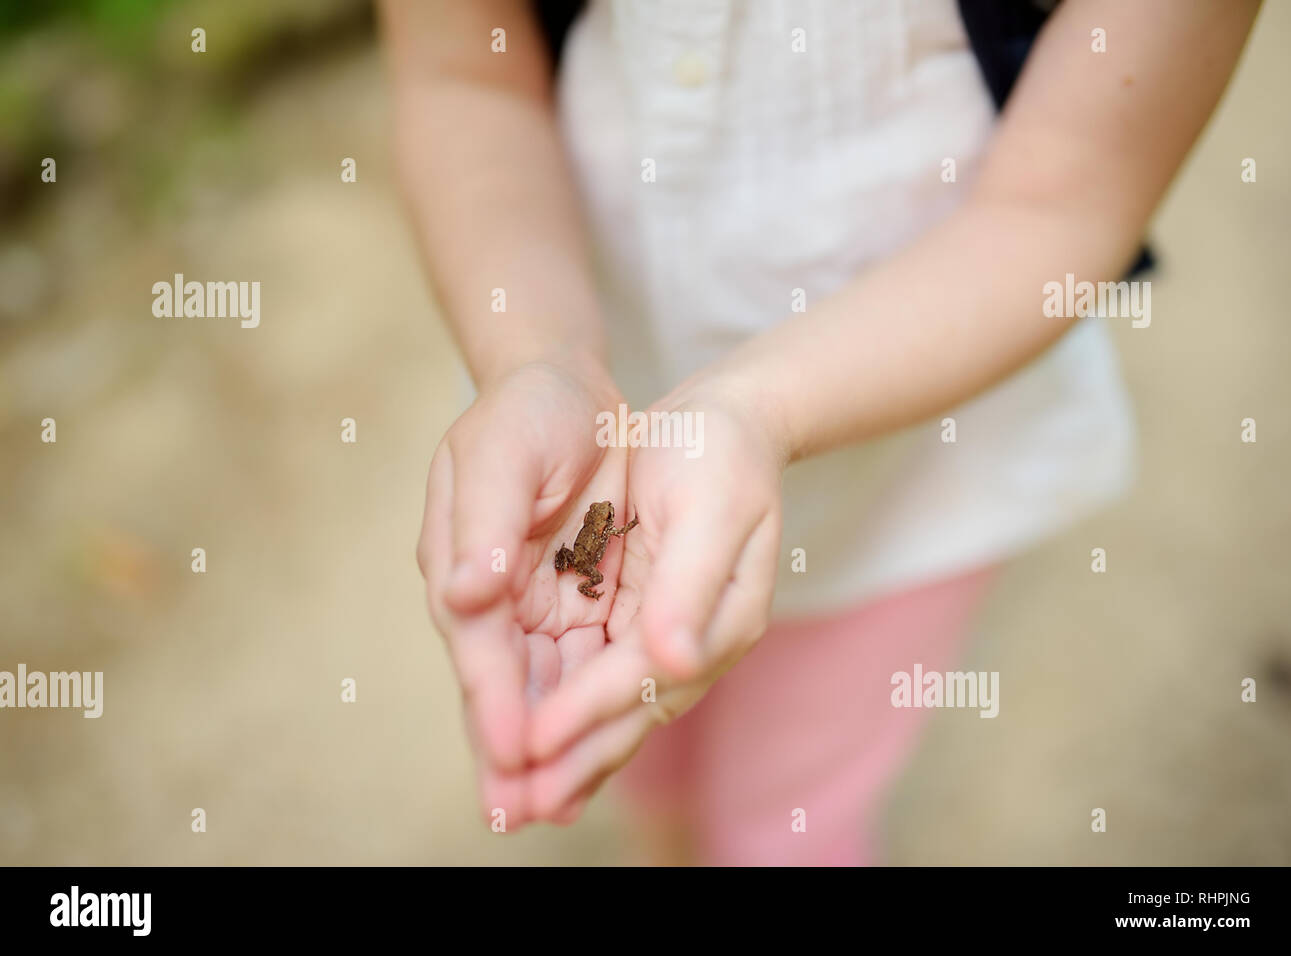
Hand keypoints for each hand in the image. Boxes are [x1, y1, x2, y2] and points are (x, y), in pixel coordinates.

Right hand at [416, 359, 632, 825]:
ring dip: (548, 747)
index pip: (479, 644)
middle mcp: (493, 595)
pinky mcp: (575, 602)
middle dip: (510, 750)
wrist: (566, 387)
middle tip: (518, 815)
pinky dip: (584, 710)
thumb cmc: (527, 411)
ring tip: (556, 809)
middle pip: (503, 684)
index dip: (493, 700)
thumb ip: (484, 520)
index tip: (512, 750)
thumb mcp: (500, 448)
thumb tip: (464, 591)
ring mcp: (532, 603)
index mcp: (465, 561)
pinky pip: (579, 666)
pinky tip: (593, 757)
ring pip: (540, 688)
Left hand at [524, 386, 784, 817]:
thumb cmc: (720, 452)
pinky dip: (561, 711)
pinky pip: (592, 677)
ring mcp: (664, 635)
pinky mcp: (636, 620)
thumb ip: (690, 585)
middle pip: (625, 712)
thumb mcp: (712, 507)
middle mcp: (693, 640)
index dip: (587, 711)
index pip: (642, 676)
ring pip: (606, 706)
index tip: (533, 744)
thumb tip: (674, 660)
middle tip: (513, 806)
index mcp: (720, 618)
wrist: (724, 419)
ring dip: (562, 753)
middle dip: (570, 761)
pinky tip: (528, 744)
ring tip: (512, 799)